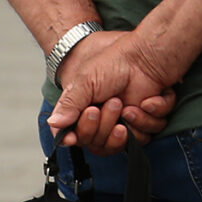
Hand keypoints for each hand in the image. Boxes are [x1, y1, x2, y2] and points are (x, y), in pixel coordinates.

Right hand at [48, 31, 177, 152]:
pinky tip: (147, 101)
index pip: (76, 138)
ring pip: (121, 144)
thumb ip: (68, 105)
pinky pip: (145, 135)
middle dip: (104, 126)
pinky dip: (147, 118)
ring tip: (128, 105)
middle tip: (113, 103)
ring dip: (127, 124)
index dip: (78, 137)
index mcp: (85, 113)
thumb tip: (53, 124)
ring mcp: (125, 123)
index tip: (75, 137)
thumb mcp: (85, 82)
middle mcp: (103, 122)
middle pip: (98, 144)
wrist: (146, 57)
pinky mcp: (146, 121)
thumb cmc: (114, 64)